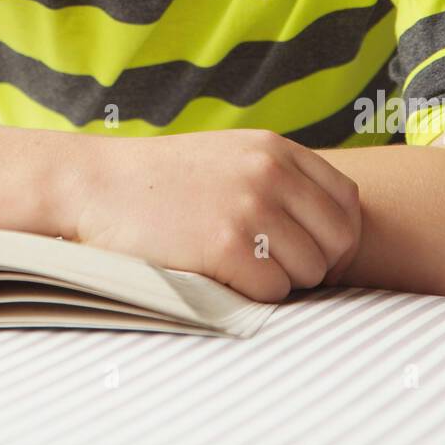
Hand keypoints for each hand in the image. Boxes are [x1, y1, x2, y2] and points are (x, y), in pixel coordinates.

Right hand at [70, 127, 360, 302]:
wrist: (97, 185)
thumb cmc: (163, 180)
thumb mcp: (230, 156)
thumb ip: (280, 177)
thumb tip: (337, 228)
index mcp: (275, 149)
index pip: (347, 203)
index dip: (334, 236)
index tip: (307, 251)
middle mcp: (270, 173)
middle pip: (338, 241)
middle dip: (314, 264)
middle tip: (273, 267)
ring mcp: (250, 208)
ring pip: (309, 272)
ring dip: (280, 281)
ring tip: (237, 266)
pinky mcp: (226, 246)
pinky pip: (273, 292)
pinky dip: (250, 295)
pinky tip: (217, 275)